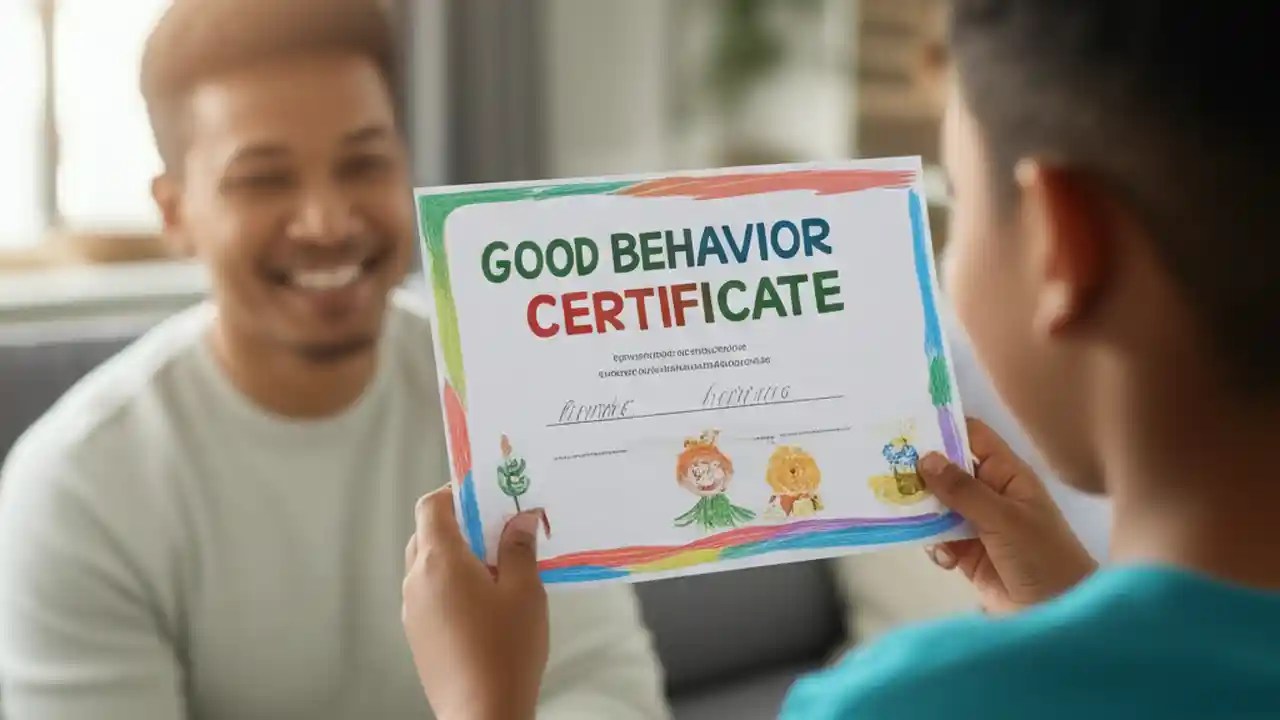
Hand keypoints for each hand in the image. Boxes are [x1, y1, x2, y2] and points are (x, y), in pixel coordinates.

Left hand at [402, 486, 549, 719]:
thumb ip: (519, 549)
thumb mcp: (525, 591)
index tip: (485, 494)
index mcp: (439, 560)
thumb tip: (519, 519)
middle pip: (426, 534)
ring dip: (454, 557)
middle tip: (497, 530)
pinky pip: (428, 594)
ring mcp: (411, 609)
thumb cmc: (506, 649)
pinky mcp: (416, 634)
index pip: (431, 506)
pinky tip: (483, 603)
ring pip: (426, 565)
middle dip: (459, 525)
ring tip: (495, 570)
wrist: (482, 713)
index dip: (455, 493)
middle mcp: (416, 580)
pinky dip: (449, 585)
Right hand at [920, 418, 1097, 614]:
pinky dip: (933, 545)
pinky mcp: (967, 553)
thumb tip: (925, 458)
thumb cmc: (1043, 558)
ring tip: (901, 514)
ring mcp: (977, 524)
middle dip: (920, 471)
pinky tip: (944, 558)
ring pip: (937, 506)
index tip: (906, 426)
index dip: (944, 428)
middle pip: (947, 470)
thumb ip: (964, 490)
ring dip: (922, 512)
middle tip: (886, 470)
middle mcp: (990, 494)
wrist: (1059, 612)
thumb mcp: (1004, 519)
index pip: (973, 437)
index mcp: (1007, 475)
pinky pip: (938, 538)